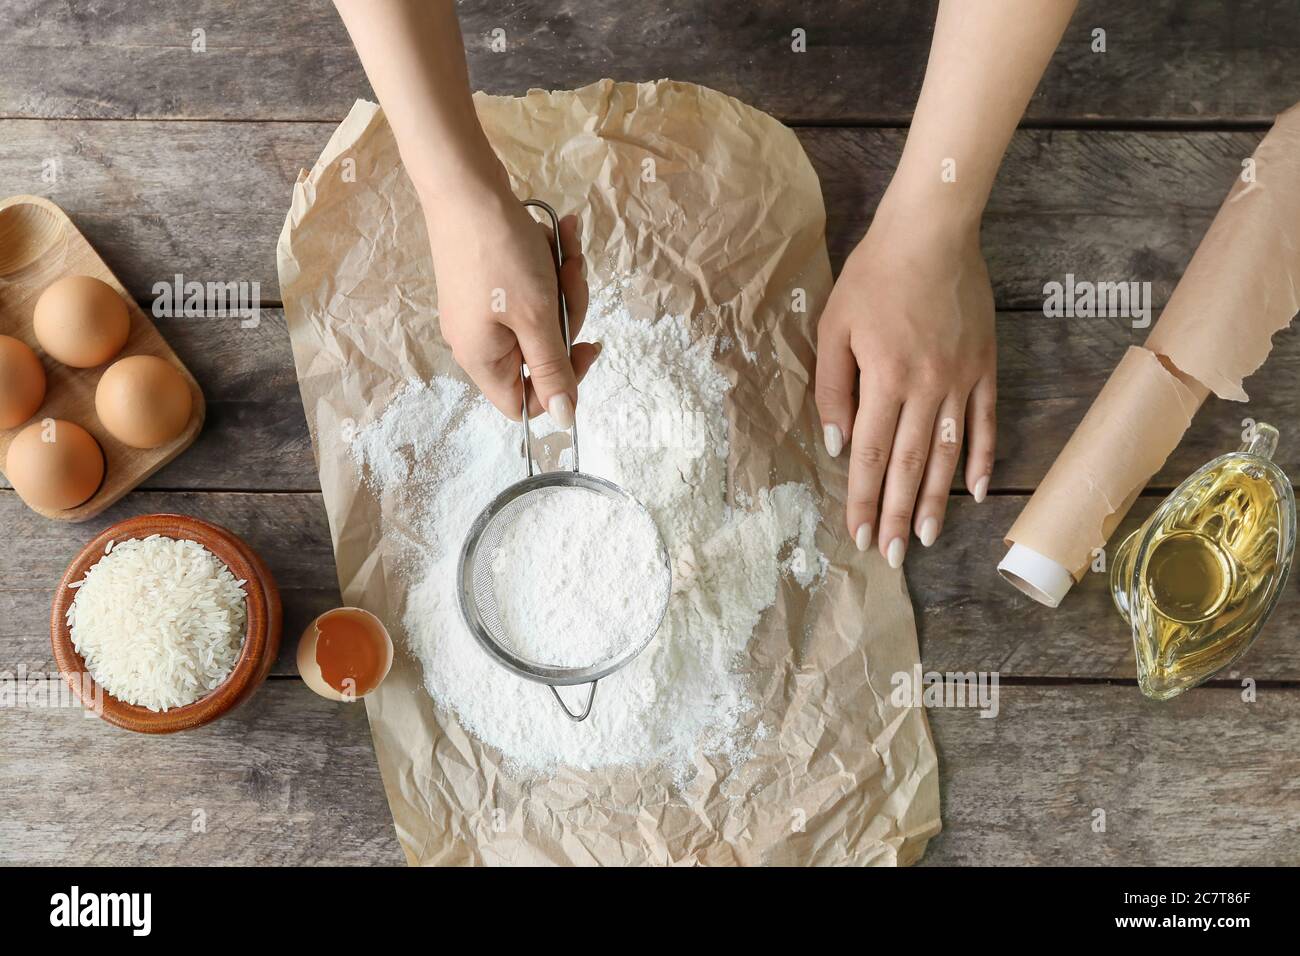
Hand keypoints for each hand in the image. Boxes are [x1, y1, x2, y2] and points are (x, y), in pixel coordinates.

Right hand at [425, 178, 595, 424]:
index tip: (586, 346)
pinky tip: (557, 233)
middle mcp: (477, 340)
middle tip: (573, 276)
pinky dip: (548, 263)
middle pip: (541, 352)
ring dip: (563, 281)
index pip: (524, 402)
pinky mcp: (489, 279)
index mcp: (482, 359)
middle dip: (567, 311)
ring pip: (542, 314)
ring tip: (564, 245)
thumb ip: (553, 369)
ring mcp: (482, 308)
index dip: (560, 385)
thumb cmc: (500, 253)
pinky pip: (531, 286)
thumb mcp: (537, 317)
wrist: (465, 184)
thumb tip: (565, 418)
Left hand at [815, 195, 995, 567]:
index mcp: (883, 380)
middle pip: (906, 466)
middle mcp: (925, 388)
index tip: (856, 535)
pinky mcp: (984, 367)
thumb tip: (836, 445)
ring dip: (934, 500)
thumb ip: (832, 389)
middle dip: (894, 515)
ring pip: (946, 455)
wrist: (933, 232)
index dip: (861, 500)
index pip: (867, 456)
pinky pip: (984, 424)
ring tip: (923, 538)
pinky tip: (973, 491)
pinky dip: (978, 459)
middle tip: (888, 557)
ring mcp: (960, 381)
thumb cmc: (874, 276)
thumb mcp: (834, 327)